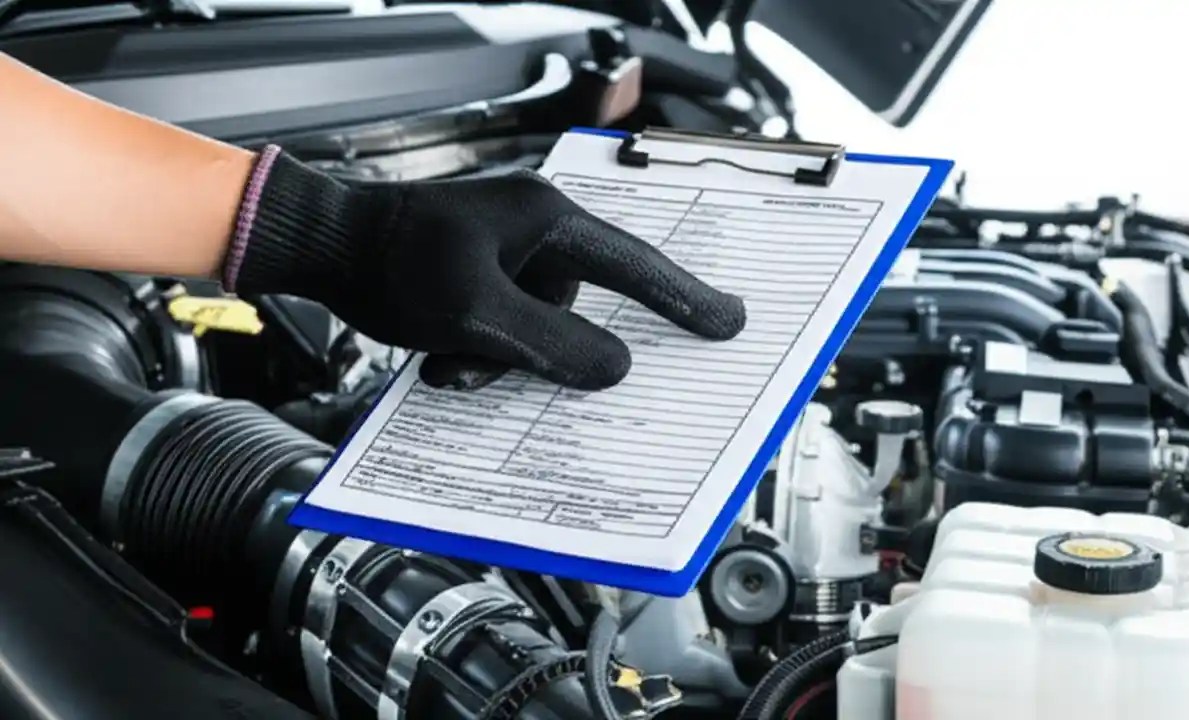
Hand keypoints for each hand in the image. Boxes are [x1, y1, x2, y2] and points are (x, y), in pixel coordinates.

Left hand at [223, 147, 745, 389]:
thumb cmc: (392, 263)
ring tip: (453, 363)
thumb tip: (615, 369)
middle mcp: (535, 232)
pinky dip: (482, 354)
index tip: (727, 322)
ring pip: (541, 329)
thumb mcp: (477, 313)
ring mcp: (507, 256)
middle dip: (562, 350)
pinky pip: (509, 330)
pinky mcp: (481, 278)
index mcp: (547, 219)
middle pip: (586, 306)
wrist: (321, 249)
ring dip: (504, 361)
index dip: (683, 298)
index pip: (635, 264)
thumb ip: (553, 344)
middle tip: (572, 367)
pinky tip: (442, 358)